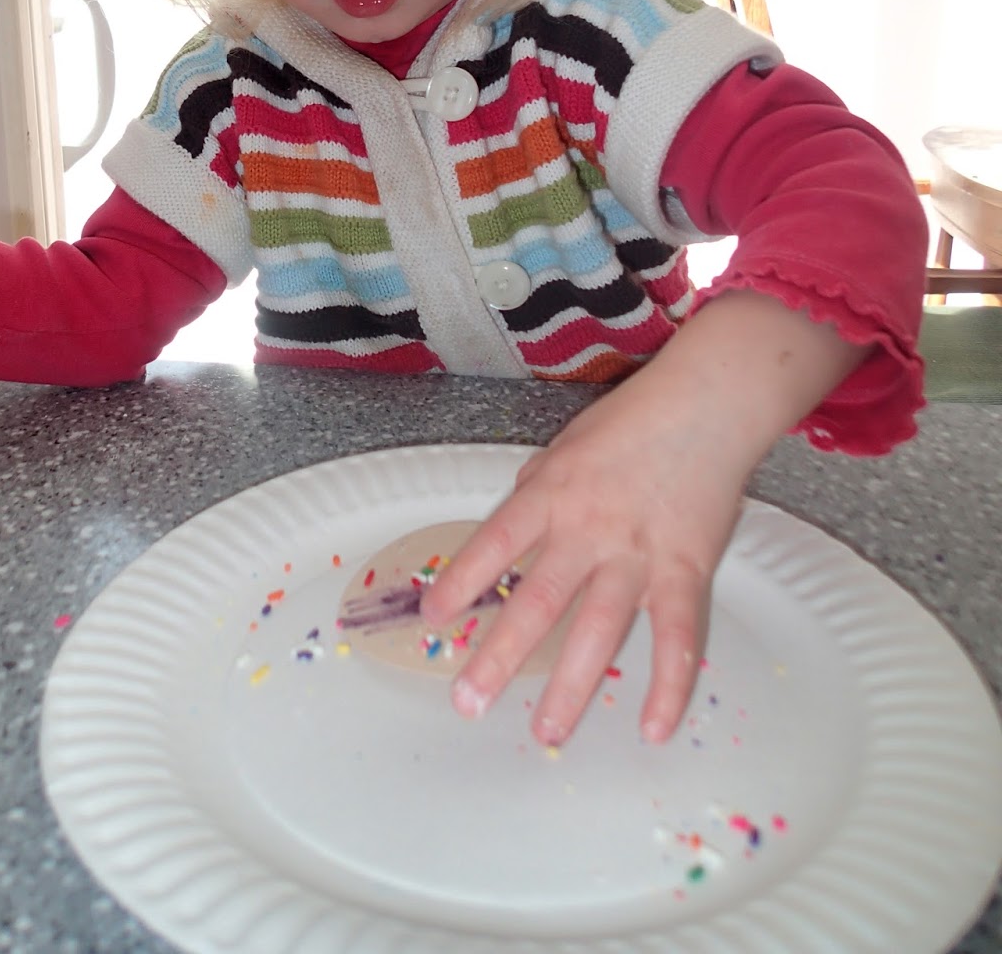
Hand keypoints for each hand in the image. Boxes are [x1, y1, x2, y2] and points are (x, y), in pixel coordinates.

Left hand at [420, 290, 869, 745]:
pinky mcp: (685, 569)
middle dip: (500, 656)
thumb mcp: (565, 447)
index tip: (432, 620)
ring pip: (599, 630)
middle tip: (468, 703)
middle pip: (537, 601)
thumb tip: (509, 538)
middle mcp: (588, 529)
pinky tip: (653, 728)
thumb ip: (536, 494)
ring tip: (545, 732)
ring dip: (572, 687)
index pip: (495, 544)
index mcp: (551, 494)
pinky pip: (677, 637)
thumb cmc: (632, 422)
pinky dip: (669, 685)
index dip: (461, 582)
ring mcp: (637, 554)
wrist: (706, 404)